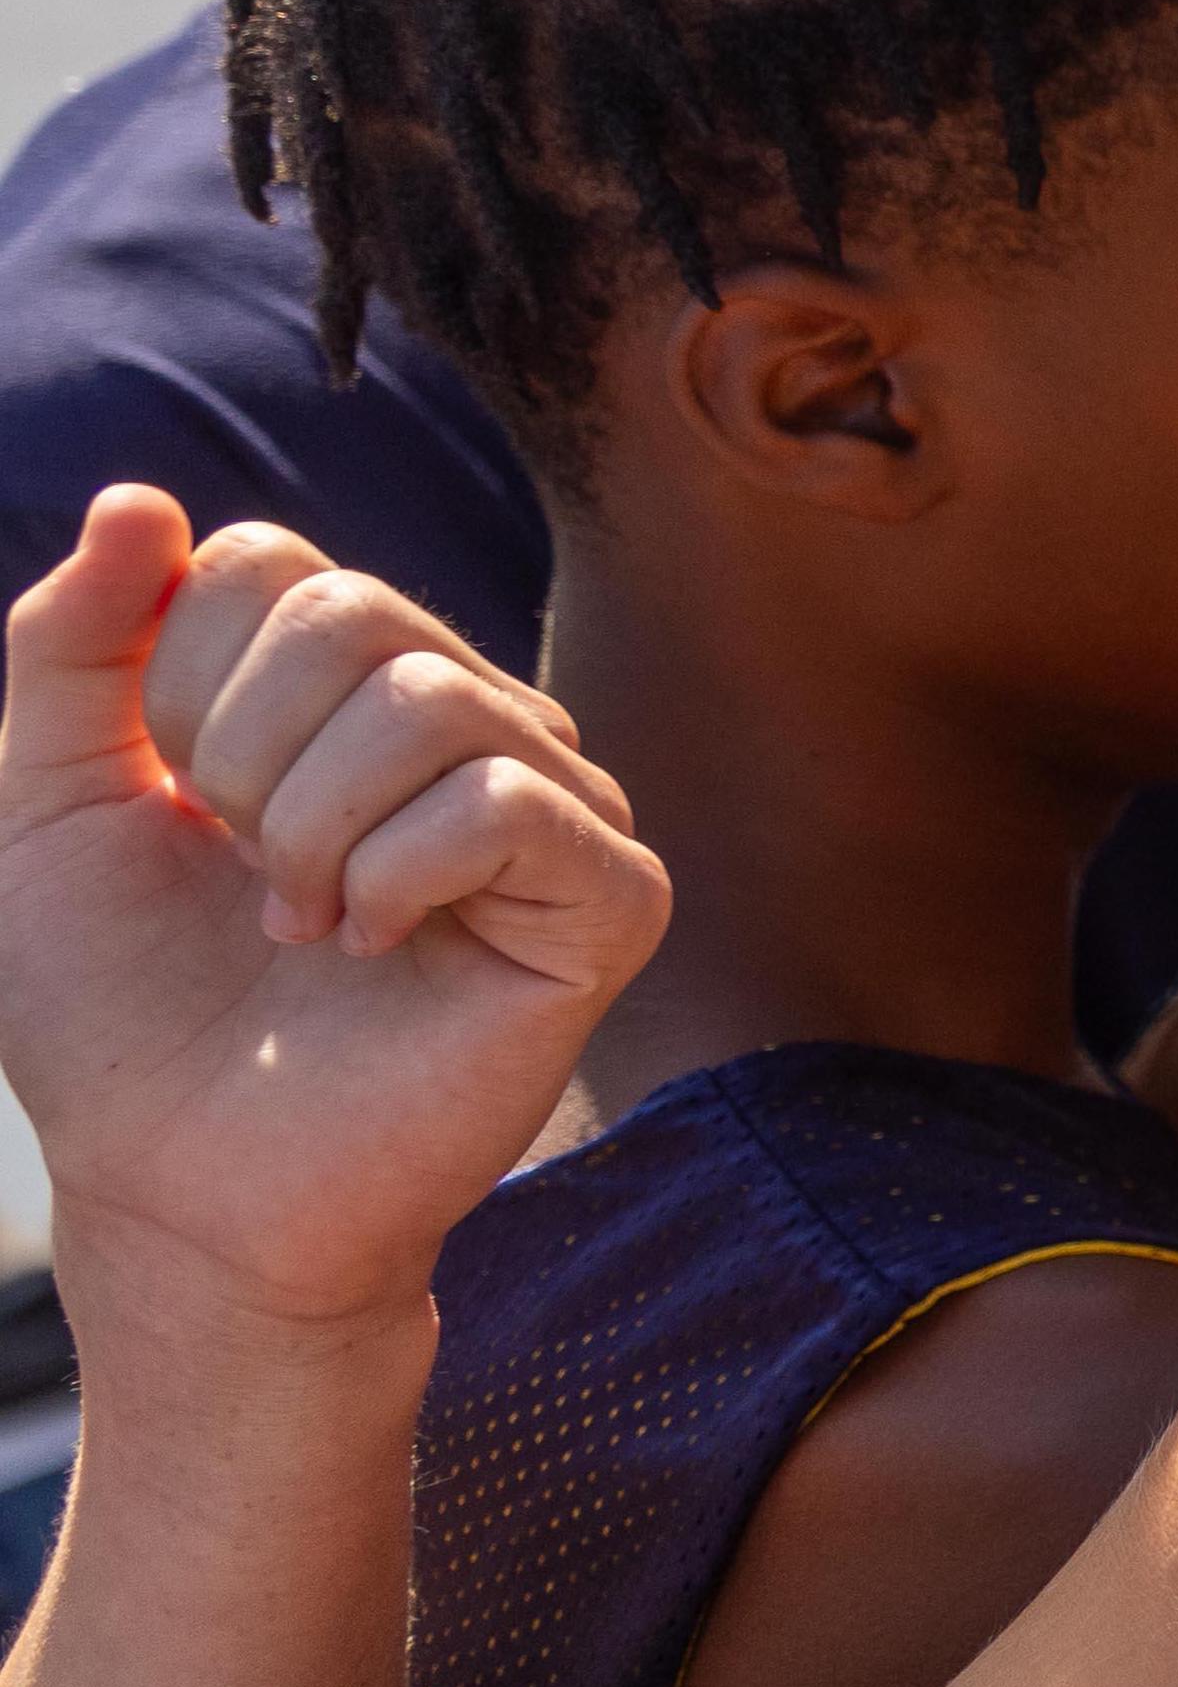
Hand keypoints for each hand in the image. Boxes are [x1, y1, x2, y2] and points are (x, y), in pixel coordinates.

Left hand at [0, 491, 666, 1354]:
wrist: (181, 1188)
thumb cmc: (116, 1010)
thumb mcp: (42, 804)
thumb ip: (69, 647)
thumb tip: (140, 499)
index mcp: (347, 684)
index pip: (273, 566)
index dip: (179, 687)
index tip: (179, 813)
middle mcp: (468, 720)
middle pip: (354, 617)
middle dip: (244, 765)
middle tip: (247, 884)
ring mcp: (556, 806)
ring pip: (434, 703)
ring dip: (314, 834)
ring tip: (304, 928)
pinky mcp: (611, 900)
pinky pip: (510, 805)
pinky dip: (400, 878)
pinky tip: (375, 950)